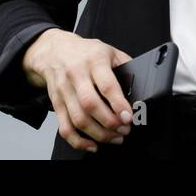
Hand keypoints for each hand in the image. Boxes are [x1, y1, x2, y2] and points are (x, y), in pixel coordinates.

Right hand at [22, 30, 133, 152]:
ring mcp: (64, 91)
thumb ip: (125, 65)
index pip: (106, 85)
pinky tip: (92, 144)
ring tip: (115, 138)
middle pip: (90, 104)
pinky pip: (64, 128)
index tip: (129, 117)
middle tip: (124, 130)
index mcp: (94, 60)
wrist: (54, 51)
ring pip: (78, 119)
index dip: (118, 104)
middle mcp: (77, 75)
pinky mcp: (56, 104)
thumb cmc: (86, 52)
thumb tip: (140, 86)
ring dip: (98, 134)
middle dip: (110, 122)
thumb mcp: (109, 51)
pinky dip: (78, 141)